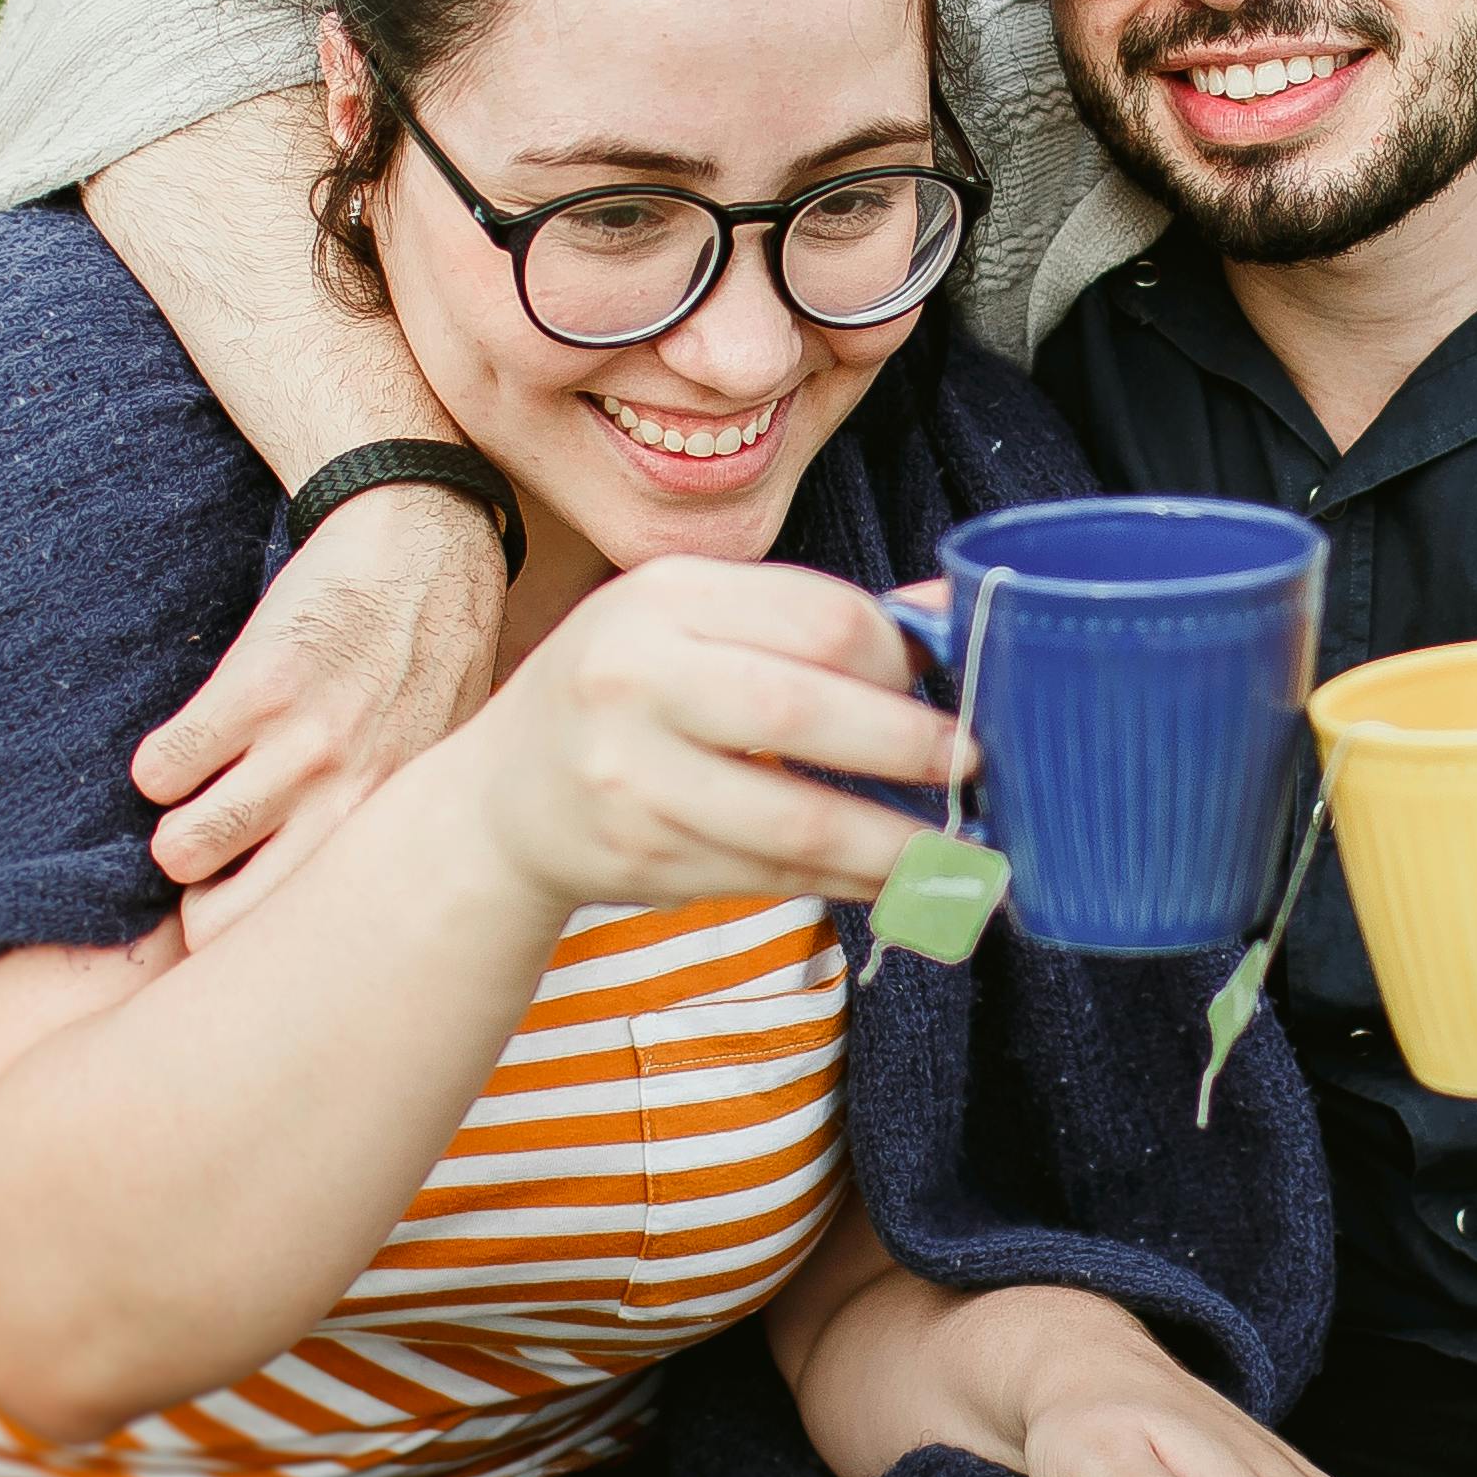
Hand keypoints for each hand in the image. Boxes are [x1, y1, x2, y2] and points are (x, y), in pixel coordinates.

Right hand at [136, 484, 507, 904]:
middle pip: (217, 915)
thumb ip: (384, 840)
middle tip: (219, 841)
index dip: (250, 934)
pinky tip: (200, 731)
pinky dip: (162, 759)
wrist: (422, 547)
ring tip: (208, 783)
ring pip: (179, 846)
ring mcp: (301, 749)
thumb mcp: (432, 770)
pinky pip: (157, 770)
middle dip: (203, 887)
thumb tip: (340, 915)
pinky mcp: (254, 692)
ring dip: (179, 820)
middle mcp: (350, 804)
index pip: (293, 938)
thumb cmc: (428, 665)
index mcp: (392, 831)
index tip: (242, 901)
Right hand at [467, 556, 964, 913]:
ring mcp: (628, 773)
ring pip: (792, 816)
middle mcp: (635, 675)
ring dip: (894, 842)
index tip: (946, 686)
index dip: (898, 657)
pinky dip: (848, 882)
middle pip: (800, 708)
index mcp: (665, 594)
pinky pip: (770, 874)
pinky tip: (897, 879)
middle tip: (973, 763)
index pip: (817, 616)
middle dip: (907, 744)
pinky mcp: (638, 856)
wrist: (502, 802)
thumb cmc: (629, 694)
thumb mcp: (696, 623)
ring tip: (961, 850)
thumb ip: (815, 617)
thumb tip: (956, 609)